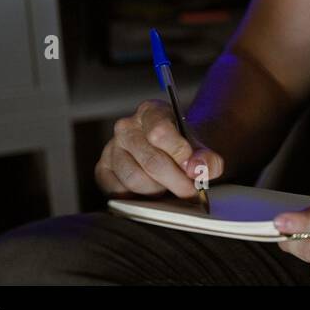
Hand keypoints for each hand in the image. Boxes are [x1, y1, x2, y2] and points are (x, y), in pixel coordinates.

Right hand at [94, 99, 223, 199]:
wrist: (174, 154)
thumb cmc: (187, 150)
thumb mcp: (204, 150)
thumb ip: (207, 159)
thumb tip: (196, 170)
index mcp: (151, 111)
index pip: (160, 132)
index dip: (180, 155)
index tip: (193, 169)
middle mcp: (127, 127)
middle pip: (150, 161)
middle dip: (175, 181)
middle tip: (189, 191)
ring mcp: (111, 148)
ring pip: (134, 179)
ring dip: (157, 190)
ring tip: (169, 187)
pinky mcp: (102, 169)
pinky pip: (118, 191)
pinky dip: (138, 198)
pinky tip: (151, 191)